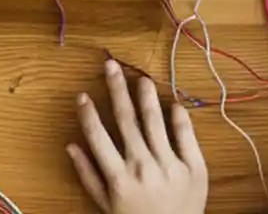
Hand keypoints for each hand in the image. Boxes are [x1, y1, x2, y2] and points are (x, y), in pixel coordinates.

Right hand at [66, 59, 207, 213]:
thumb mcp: (106, 205)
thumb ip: (89, 175)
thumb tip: (71, 146)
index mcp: (119, 178)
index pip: (100, 138)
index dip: (89, 114)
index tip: (83, 93)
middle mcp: (143, 167)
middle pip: (127, 121)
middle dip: (117, 91)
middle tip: (111, 67)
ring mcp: (171, 165)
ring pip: (156, 123)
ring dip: (147, 97)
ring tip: (141, 77)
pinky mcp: (195, 167)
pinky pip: (186, 136)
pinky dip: (179, 118)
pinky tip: (173, 101)